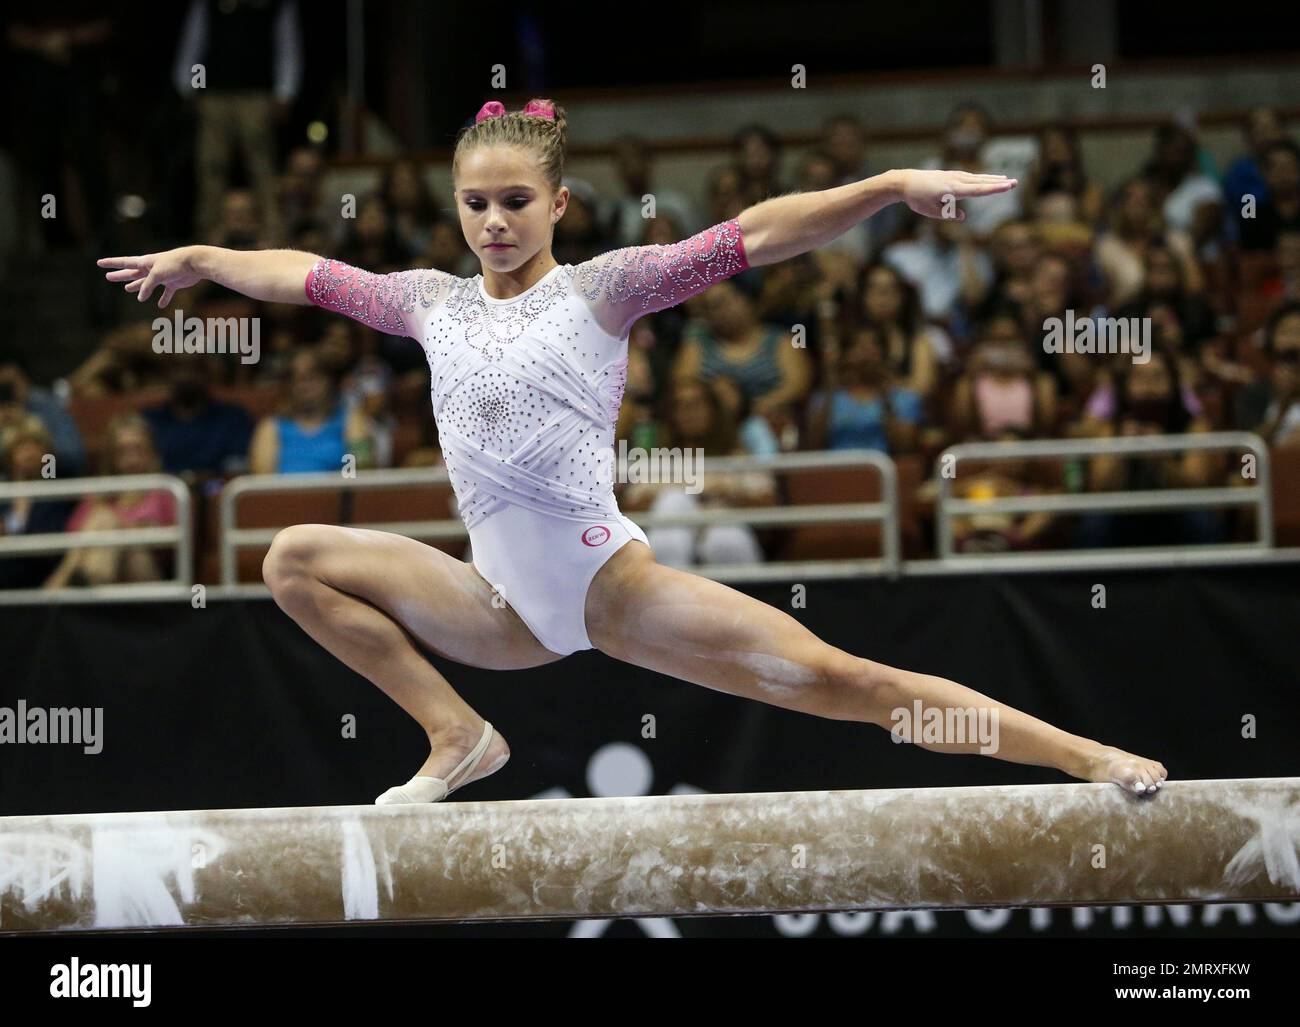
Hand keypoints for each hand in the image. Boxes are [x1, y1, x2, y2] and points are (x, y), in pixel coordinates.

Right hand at [98, 248, 203, 307]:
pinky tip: (161, 305)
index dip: (111, 263)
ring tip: (127, 289)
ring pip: (146, 283)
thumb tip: (140, 298)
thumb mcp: (156, 275)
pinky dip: (164, 299)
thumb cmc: (174, 264)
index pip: (124, 262)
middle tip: (108, 277)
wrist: (194, 263)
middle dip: (120, 275)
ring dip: (136, 286)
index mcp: (144, 262)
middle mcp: (151, 268)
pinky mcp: (173, 283)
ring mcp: (161, 276)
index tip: (99, 262)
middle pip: (132, 273)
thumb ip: (147, 286)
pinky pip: (166, 293)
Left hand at [896, 168, 1016, 220]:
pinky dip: (982, 178)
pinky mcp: (952, 175)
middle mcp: (956, 180)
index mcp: (952, 190)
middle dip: (998, 183)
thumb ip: (948, 215)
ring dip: (994, 179)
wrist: (906, 181)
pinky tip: (990, 178)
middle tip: (1016, 183)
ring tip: (1008, 181)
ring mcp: (954, 176)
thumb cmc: (917, 199)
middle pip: (981, 182)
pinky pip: (971, 177)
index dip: (994, 189)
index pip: (977, 190)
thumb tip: (962, 216)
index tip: (1007, 186)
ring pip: (978, 178)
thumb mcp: (932, 211)